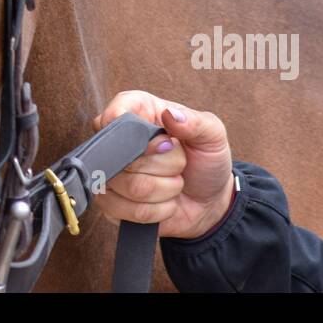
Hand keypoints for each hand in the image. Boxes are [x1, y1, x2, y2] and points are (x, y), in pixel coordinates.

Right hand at [91, 90, 235, 239]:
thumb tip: (171, 115)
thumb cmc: (205, 160)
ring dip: (165, 190)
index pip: (114, 118)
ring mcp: (110, 174)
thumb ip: (196, 123)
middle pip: (128, 158)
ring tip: (174, 182)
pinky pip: (130, 212)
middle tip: (180, 164)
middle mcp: (116, 140)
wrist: (208, 200)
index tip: (167, 142)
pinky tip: (165, 202)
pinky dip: (158, 211)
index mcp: (135, 110)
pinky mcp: (112, 205)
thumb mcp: (212, 136)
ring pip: (132, 187)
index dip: (142, 137)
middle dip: (167, 167)